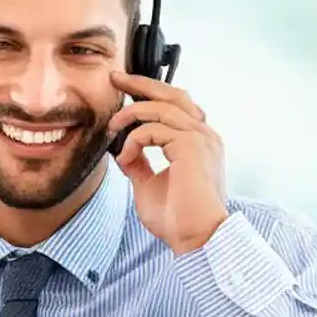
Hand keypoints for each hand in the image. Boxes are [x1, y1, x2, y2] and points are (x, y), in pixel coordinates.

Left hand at [108, 71, 228, 254]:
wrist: (195, 238)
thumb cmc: (177, 219)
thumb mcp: (148, 185)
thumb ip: (140, 163)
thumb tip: (124, 151)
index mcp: (198, 143)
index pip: (176, 106)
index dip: (150, 94)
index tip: (124, 90)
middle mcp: (204, 136)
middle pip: (174, 94)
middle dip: (142, 83)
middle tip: (116, 78)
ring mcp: (200, 139)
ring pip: (162, 108)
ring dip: (131, 114)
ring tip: (112, 126)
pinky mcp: (191, 147)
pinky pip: (154, 130)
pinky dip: (134, 140)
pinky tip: (126, 158)